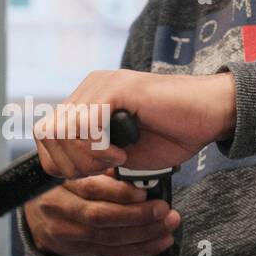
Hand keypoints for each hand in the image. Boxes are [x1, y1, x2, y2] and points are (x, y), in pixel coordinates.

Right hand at [24, 170, 181, 255]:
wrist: (36, 215)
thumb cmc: (63, 186)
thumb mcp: (74, 169)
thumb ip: (102, 170)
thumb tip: (138, 171)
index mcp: (60, 183)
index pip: (89, 189)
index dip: (119, 193)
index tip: (144, 193)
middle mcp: (60, 209)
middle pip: (100, 217)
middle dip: (137, 216)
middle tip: (164, 211)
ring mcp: (67, 234)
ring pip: (107, 238)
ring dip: (143, 234)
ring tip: (168, 226)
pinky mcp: (78, 250)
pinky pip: (111, 253)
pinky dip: (138, 249)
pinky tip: (158, 243)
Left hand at [34, 69, 235, 179]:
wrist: (210, 115)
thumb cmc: (172, 135)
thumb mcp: (120, 153)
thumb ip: (90, 155)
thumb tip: (60, 168)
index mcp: (86, 102)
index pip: (46, 136)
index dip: (64, 163)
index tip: (96, 170)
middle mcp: (89, 89)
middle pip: (46, 134)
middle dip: (72, 163)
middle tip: (105, 166)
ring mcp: (102, 84)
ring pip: (61, 130)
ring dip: (87, 156)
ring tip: (117, 158)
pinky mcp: (118, 87)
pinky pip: (86, 122)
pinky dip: (99, 147)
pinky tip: (122, 152)